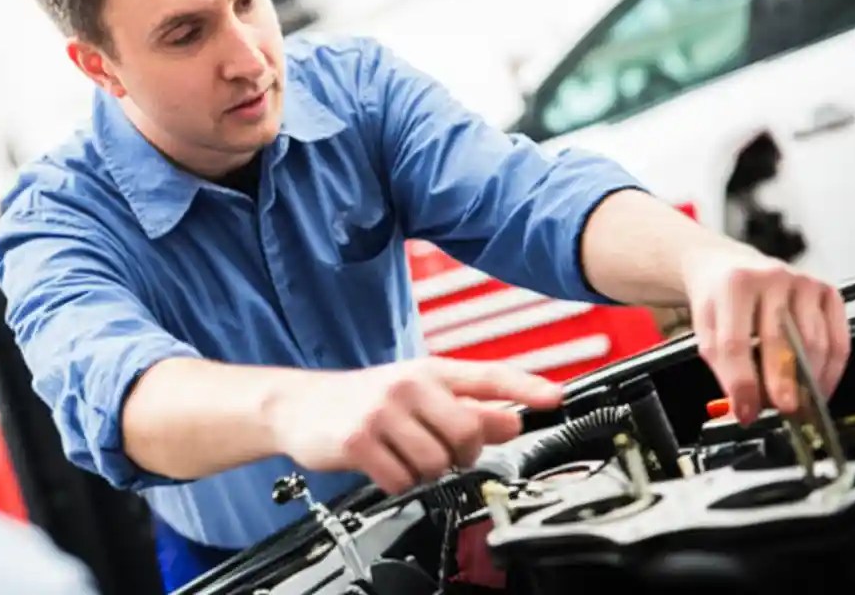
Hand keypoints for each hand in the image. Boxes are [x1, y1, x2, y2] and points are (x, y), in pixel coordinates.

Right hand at [266, 358, 562, 493]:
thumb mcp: (416, 394)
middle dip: (463, 453)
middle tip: (441, 450)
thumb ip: (465, 406)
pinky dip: (398, 483)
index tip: (554, 398)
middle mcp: (408, 386)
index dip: (524, 387)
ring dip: (426, 471)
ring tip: (405, 455)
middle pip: (469, 432)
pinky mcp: (358, 440)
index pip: (487, 375)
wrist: (299, 405)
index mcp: (429, 371)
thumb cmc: (365, 400)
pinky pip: (402, 480)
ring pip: (436, 462)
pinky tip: (383, 465)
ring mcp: (382, 412)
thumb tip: (512, 422)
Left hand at [682, 247, 849, 423]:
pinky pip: (837, 339)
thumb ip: (721, 364)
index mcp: (734, 284)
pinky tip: (818, 387)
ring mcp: (803, 282)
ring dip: (807, 381)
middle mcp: (771, 277)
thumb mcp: (704, 327)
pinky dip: (831, 370)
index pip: (736, 342)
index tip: (746, 411)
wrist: (728, 266)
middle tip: (781, 411)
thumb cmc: (717, 299)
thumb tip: (744, 405)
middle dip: (781, 384)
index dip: (743, 383)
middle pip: (779, 342)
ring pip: (813, 343)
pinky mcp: (826, 291)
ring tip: (796, 403)